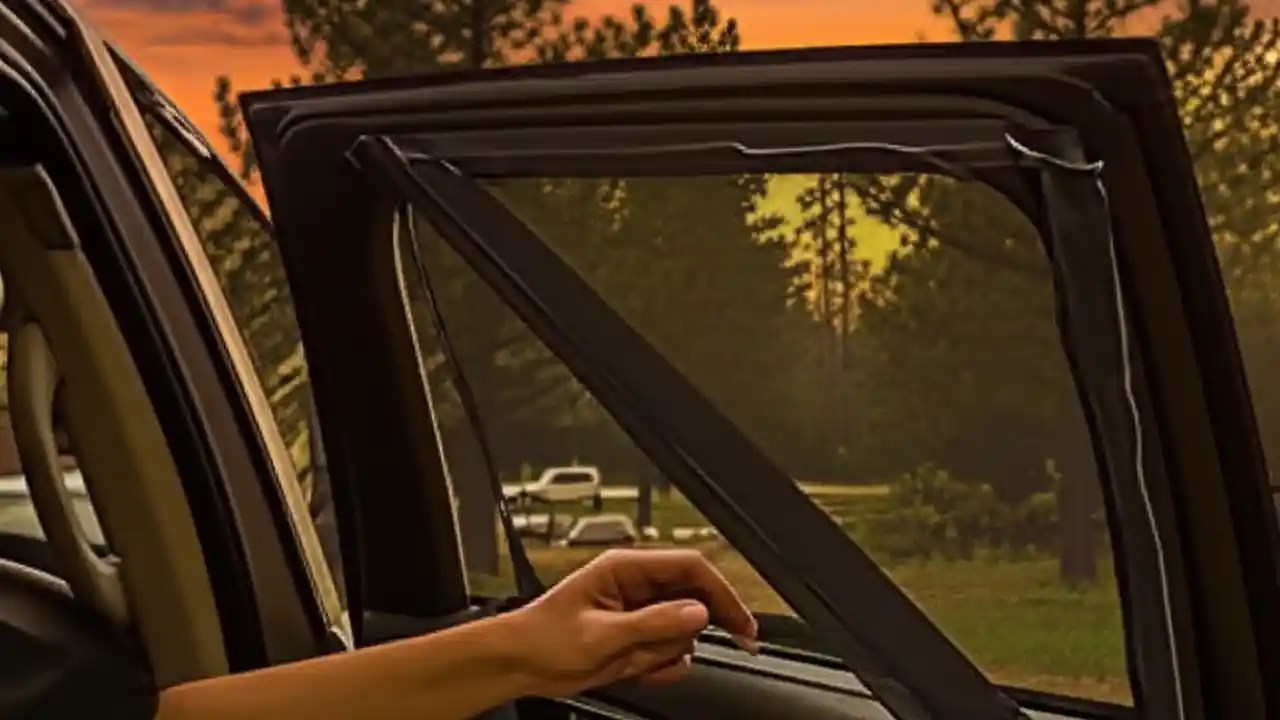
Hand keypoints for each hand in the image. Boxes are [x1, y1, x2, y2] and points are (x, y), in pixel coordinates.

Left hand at [506, 548, 757, 696]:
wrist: (519, 663)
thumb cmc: (544, 638)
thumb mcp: (602, 634)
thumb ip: (653, 623)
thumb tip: (698, 613)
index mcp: (627, 569)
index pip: (691, 568)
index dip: (722, 592)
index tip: (742, 621)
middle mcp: (636, 585)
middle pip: (696, 595)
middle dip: (710, 622)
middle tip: (740, 642)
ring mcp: (638, 612)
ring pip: (683, 629)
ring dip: (670, 651)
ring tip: (636, 661)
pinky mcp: (635, 636)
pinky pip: (668, 649)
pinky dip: (662, 664)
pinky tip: (638, 670)